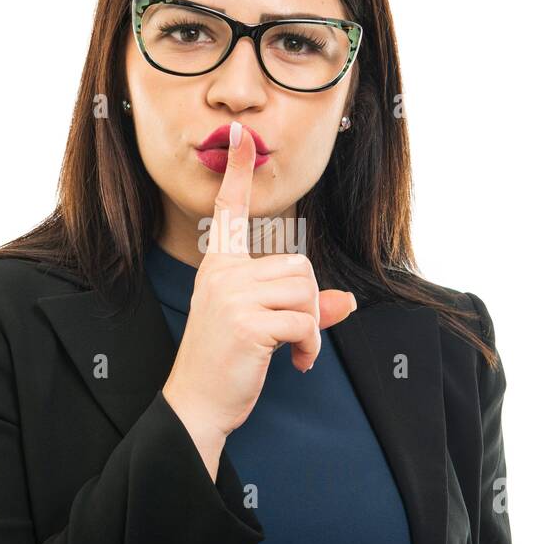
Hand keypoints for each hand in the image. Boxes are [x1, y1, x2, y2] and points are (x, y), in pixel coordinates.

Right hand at [162, 120, 357, 473]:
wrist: (197, 407)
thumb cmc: (227, 366)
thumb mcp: (263, 329)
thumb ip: (302, 309)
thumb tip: (347, 302)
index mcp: (219, 268)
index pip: (230, 213)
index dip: (236, 174)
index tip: (238, 136)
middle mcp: (222, 274)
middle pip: (298, 265)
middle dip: (309, 304)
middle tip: (298, 339)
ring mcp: (231, 296)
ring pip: (305, 290)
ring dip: (312, 328)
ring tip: (295, 353)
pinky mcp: (247, 322)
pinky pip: (304, 320)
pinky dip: (310, 345)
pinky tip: (297, 364)